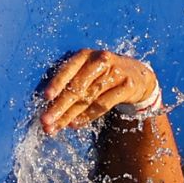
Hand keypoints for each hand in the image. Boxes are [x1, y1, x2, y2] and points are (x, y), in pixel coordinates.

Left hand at [39, 50, 160, 134]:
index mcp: (86, 55)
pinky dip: (87, 116)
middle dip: (60, 106)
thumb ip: (71, 82)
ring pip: (88, 98)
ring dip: (70, 115)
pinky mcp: (126, 86)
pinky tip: (75, 124)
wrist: (137, 74)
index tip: (46, 97)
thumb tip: (49, 105)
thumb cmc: (103, 73)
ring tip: (57, 127)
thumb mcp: (88, 70)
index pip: (68, 69)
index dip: (57, 83)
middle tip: (46, 121)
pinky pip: (103, 105)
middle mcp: (100, 61)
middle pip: (77, 87)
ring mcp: (115, 73)